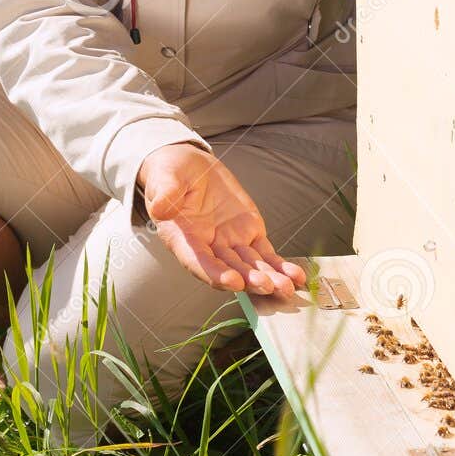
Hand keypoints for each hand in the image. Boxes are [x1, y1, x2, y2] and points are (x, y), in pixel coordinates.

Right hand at [136, 143, 306, 296]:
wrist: (188, 168)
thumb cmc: (170, 175)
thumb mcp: (164, 178)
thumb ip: (164, 193)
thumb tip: (159, 207)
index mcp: (182, 238)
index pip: (197, 261)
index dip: (214, 273)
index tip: (232, 281)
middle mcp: (207, 247)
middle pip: (229, 269)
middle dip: (248, 280)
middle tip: (266, 286)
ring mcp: (230, 243)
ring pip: (250, 266)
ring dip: (268, 278)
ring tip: (286, 287)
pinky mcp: (249, 234)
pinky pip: (266, 254)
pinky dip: (280, 266)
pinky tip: (295, 276)